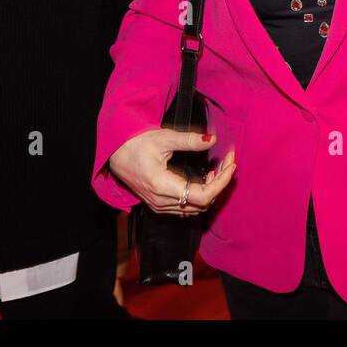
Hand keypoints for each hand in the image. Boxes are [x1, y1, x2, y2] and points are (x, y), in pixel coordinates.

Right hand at [108, 129, 235, 216]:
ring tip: (218, 169)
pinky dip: (200, 195)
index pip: (203, 196)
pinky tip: (205, 178)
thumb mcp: (164, 138)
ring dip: (211, 191)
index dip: (221, 182)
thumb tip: (212, 139)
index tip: (231, 164)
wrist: (115, 154)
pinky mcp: (158, 205)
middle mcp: (161, 202)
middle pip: (202, 204)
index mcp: (163, 186)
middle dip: (220, 184)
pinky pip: (185, 207)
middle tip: (228, 162)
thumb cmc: (136, 144)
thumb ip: (189, 141)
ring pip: (195, 208)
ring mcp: (159, 206)